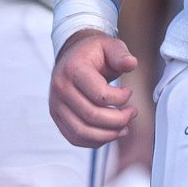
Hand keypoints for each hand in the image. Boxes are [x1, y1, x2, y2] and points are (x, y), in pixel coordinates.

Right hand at [49, 30, 138, 145]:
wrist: (73, 55)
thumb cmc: (93, 52)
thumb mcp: (110, 45)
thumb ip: (121, 54)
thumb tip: (131, 63)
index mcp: (73, 69)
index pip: (99, 95)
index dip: (120, 99)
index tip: (129, 92)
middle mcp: (60, 88)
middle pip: (92, 116)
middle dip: (119, 120)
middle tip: (131, 113)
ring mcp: (56, 105)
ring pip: (82, 132)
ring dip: (108, 134)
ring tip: (124, 127)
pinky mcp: (57, 117)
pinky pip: (75, 138)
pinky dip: (95, 141)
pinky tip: (110, 132)